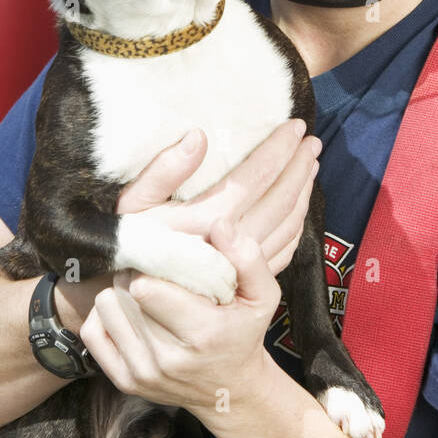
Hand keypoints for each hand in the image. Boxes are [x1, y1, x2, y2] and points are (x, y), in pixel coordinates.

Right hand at [55, 119, 320, 330]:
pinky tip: (299, 209)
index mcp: (208, 220)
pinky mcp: (244, 284)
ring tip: (311, 167)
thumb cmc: (124, 247)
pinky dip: (297, 225)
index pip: (256, 177)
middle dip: (300, 167)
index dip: (280, 149)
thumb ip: (162, 172)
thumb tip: (198, 137)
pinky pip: (283, 252)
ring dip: (303, 193)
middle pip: (280, 200)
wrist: (126, 310)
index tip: (296, 126)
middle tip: (313, 142)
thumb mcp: (131, 207)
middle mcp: (231, 245)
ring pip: (288, 226)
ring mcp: (242, 268)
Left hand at [80, 219, 279, 418]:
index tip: (164, 258)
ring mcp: (143, 373)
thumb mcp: (263, 297)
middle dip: (137, 274)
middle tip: (156, 273)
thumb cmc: (244, 334)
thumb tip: (219, 225)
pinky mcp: (125, 381)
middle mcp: (168, 359)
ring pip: (106, 307)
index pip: (146, 288)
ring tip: (145, 292)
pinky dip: (106, 315)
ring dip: (121, 292)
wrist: (229, 392)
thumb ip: (248, 258)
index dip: (152, 263)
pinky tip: (129, 311)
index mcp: (202, 333)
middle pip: (124, 293)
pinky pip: (93, 331)